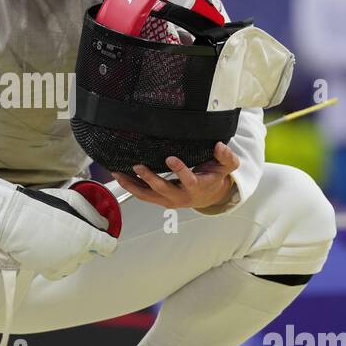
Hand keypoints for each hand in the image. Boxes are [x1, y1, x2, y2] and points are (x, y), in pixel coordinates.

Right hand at [0, 185, 117, 279]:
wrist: (13, 219)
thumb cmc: (39, 206)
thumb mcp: (72, 199)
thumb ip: (92, 213)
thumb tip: (102, 224)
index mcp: (86, 237)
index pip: (108, 247)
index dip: (106, 241)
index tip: (102, 238)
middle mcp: (77, 255)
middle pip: (90, 254)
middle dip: (85, 244)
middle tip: (70, 230)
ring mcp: (63, 265)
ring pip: (76, 263)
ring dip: (72, 254)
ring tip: (57, 238)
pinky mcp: (48, 271)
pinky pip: (61, 271)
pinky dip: (58, 262)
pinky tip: (50, 249)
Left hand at [111, 142, 240, 210]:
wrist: (207, 196)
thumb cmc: (213, 178)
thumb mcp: (226, 167)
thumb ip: (226, 156)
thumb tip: (219, 145)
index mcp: (197, 186)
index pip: (188, 180)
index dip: (180, 170)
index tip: (170, 158)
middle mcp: (180, 196)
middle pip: (163, 189)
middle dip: (150, 179)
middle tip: (138, 166)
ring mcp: (168, 199)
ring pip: (147, 195)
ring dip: (132, 185)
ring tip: (118, 173)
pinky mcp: (159, 199)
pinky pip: (142, 195)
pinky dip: (130, 187)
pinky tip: (120, 176)